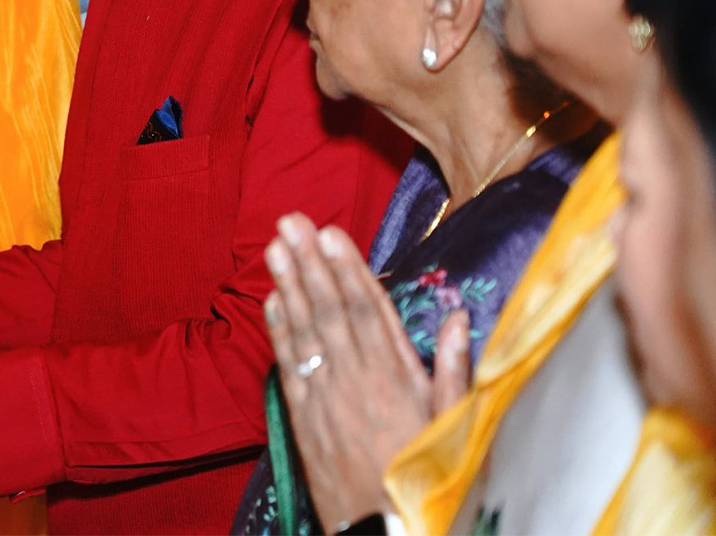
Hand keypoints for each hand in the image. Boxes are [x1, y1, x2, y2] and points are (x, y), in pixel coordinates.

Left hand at [263, 212, 471, 530]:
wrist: (385, 529)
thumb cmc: (427, 476)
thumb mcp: (456, 424)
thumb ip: (454, 368)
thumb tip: (458, 316)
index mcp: (397, 377)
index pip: (369, 310)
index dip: (349, 269)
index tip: (332, 233)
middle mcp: (357, 379)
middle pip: (331, 310)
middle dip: (310, 263)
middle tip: (290, 222)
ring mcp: (326, 396)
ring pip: (306, 330)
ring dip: (289, 284)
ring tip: (275, 246)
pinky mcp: (303, 416)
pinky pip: (288, 365)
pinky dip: (278, 331)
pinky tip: (270, 300)